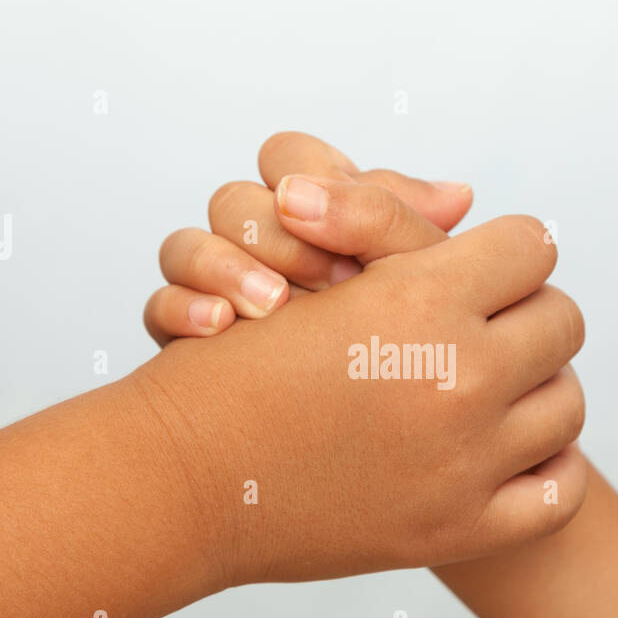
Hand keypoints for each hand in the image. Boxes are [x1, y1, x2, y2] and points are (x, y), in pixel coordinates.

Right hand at [132, 206, 585, 587]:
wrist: (186, 480)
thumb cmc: (232, 367)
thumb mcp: (301, 267)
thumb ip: (382, 218)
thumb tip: (464, 198)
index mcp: (422, 300)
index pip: (533, 245)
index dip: (502, 250)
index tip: (480, 270)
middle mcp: (458, 378)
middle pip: (562, 319)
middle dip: (526, 313)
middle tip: (487, 327)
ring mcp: (466, 462)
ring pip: (568, 400)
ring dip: (539, 385)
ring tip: (498, 387)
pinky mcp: (459, 530)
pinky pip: (559, 494)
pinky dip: (548, 469)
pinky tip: (513, 452)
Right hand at [143, 132, 473, 343]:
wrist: (345, 460)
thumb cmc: (397, 366)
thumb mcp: (419, 293)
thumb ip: (419, 236)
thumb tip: (458, 195)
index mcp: (318, 219)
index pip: (290, 157)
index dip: (314, 177)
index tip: (354, 225)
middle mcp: (263, 248)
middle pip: (234, 199)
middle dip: (278, 233)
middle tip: (330, 279)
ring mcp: (220, 293)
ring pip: (185, 245)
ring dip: (226, 266)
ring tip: (273, 305)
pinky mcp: (191, 341)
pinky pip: (159, 306)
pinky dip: (184, 311)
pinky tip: (220, 328)